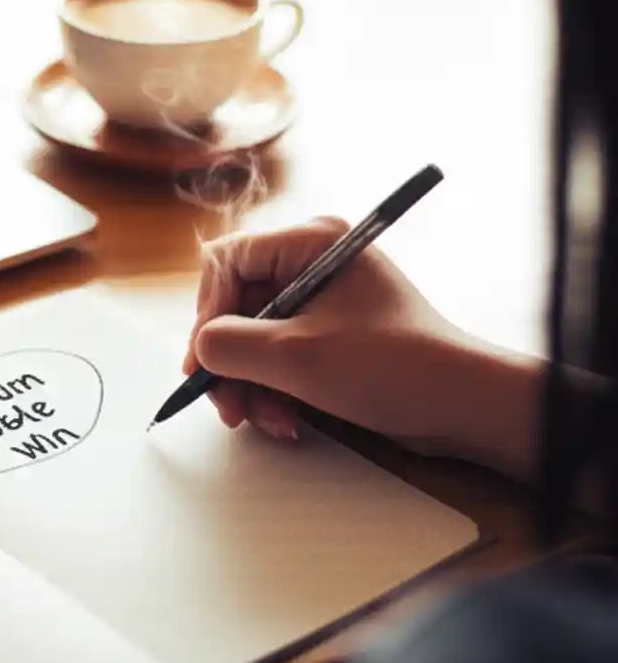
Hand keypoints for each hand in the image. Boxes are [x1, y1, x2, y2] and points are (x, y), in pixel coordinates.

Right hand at [184, 216, 538, 473]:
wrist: (463, 406)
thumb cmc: (393, 367)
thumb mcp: (295, 356)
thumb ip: (229, 345)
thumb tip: (198, 349)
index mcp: (310, 242)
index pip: (226, 264)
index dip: (206, 315)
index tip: (203, 362)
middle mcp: (313, 262)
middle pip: (236, 307)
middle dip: (230, 362)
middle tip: (227, 406)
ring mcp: (322, 300)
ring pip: (253, 338)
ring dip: (250, 385)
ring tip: (266, 420)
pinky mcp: (330, 335)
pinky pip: (278, 357)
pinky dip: (273, 390)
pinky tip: (287, 420)